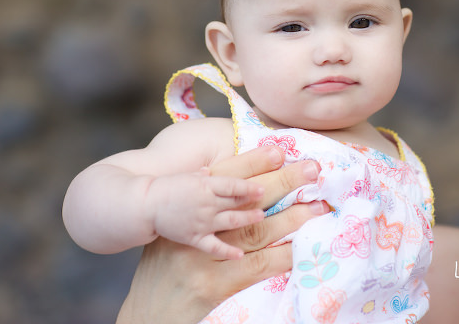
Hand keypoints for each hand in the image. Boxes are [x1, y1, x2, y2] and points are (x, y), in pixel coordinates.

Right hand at [116, 146, 325, 323]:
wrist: (142, 311)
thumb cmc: (161, 269)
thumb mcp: (175, 230)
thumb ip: (199, 206)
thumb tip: (224, 177)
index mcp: (186, 207)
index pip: (226, 177)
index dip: (254, 162)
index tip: (280, 151)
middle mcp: (195, 226)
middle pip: (247, 199)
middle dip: (283, 182)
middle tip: (312, 170)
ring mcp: (202, 257)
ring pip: (256, 231)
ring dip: (290, 218)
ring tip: (316, 207)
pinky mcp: (211, 286)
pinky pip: (252, 268)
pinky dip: (277, 257)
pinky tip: (298, 249)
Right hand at [147, 167, 264, 259]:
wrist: (144, 205)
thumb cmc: (166, 187)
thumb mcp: (186, 176)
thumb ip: (202, 175)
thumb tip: (211, 171)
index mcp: (204, 184)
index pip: (232, 185)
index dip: (248, 187)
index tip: (262, 188)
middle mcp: (206, 202)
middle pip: (235, 202)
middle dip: (254, 201)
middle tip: (272, 200)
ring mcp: (201, 221)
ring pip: (230, 221)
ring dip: (247, 219)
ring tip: (261, 217)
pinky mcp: (194, 237)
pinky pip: (213, 246)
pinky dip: (227, 251)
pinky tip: (240, 255)